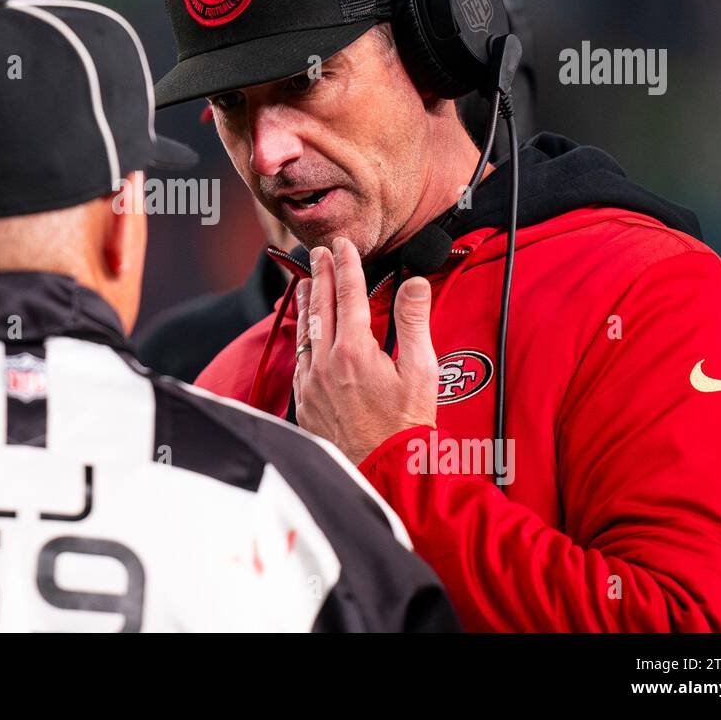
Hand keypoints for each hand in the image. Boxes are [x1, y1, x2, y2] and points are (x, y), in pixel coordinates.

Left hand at [293, 237, 437, 463]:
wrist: (387, 474)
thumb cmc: (407, 426)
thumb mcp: (421, 372)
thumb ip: (414, 323)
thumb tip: (414, 283)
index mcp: (354, 351)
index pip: (348, 294)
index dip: (346, 265)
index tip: (342, 245)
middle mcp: (326, 364)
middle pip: (321, 306)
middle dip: (320, 274)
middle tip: (319, 251)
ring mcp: (312, 384)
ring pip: (305, 332)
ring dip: (306, 302)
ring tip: (306, 281)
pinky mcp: (305, 402)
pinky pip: (300, 360)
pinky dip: (302, 337)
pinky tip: (304, 331)